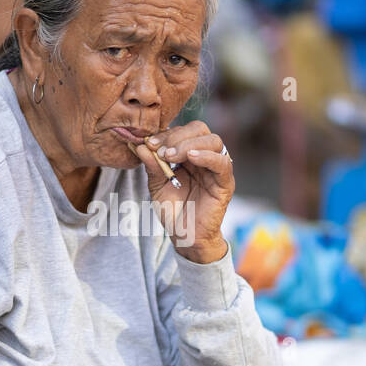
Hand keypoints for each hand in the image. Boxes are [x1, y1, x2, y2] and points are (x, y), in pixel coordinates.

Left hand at [129, 120, 232, 263]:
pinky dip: (207, 156)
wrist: (184, 236)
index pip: (184, 131)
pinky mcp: (225, 183)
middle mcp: (205, 158)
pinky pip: (222, 163)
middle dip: (178, 136)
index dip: (167, 133)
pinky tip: (191, 157)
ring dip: (189, 144)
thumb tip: (140, 145)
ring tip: (171, 155)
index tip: (149, 143)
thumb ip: (152, 165)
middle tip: (161, 150)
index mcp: (190, 154)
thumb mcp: (157, 185)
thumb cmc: (173, 210)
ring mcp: (217, 169)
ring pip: (213, 141)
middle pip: (200, 130)